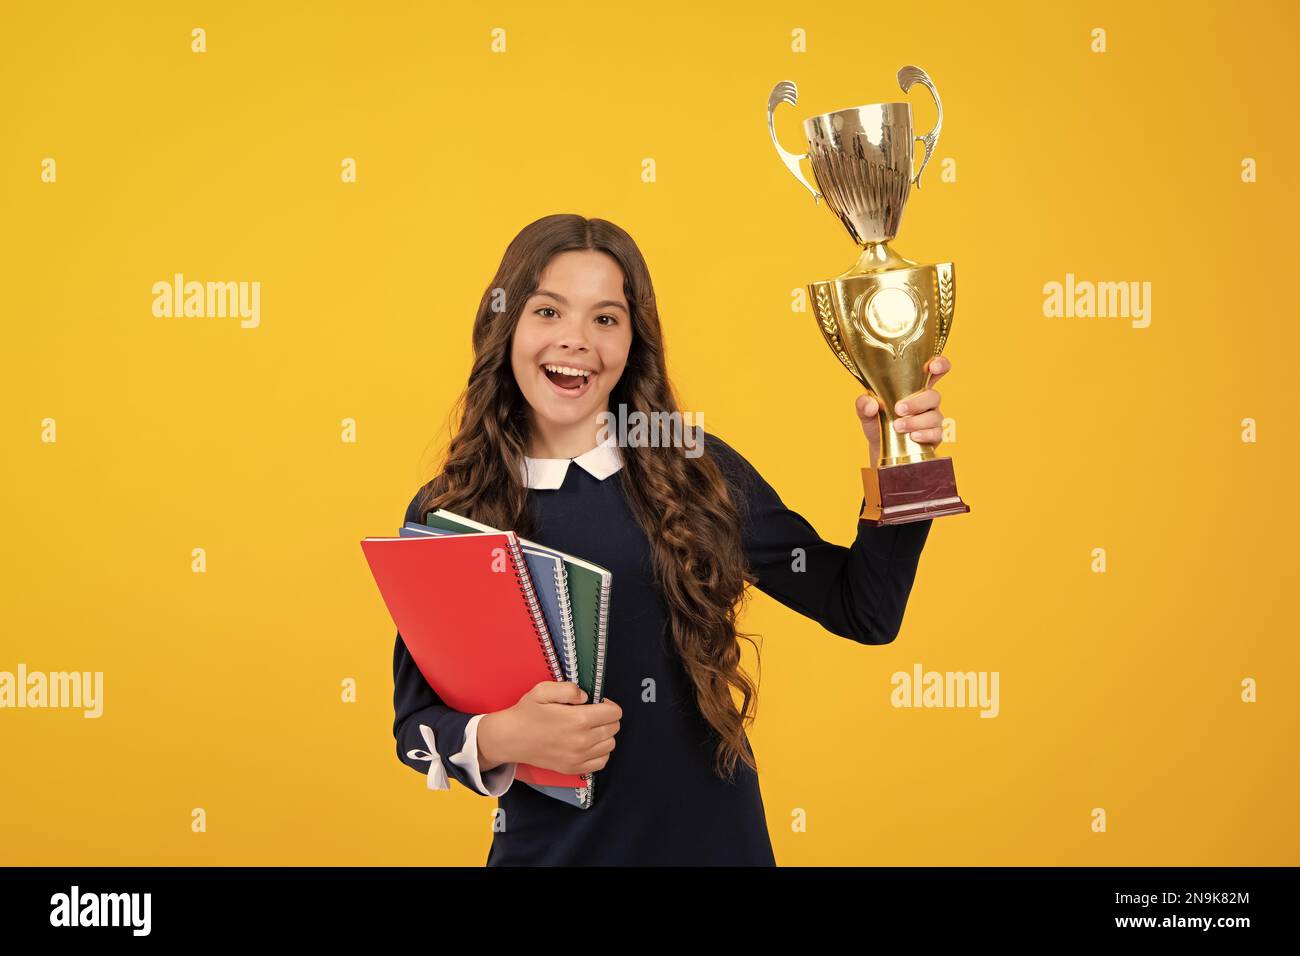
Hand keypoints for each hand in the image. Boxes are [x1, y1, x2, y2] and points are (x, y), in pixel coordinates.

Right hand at [479, 681, 620, 774]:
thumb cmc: (526, 714)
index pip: (614, 713)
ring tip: (590, 729)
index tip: (598, 703)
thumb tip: (586, 696)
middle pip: (614, 728)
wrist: (510, 739)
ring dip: (605, 735)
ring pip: (610, 745)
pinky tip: (588, 744)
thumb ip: (569, 689)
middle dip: (607, 718)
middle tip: (592, 714)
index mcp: (579, 720)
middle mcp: (582, 741)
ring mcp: (578, 758)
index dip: (609, 705)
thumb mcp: (543, 690)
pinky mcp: (573, 768)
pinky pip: (601, 762)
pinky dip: (600, 752)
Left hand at [855, 355, 951, 460]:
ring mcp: (933, 418)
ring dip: (916, 421)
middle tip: (898, 409)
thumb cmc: (877, 423)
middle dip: (917, 403)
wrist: (880, 448)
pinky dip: (926, 434)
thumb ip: (863, 404)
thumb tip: (871, 404)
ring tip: (898, 426)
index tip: (933, 367)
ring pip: (934, 416)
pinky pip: (938, 434)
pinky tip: (913, 436)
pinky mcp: (934, 436)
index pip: (934, 371)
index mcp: (913, 388)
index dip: (939, 364)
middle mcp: (926, 401)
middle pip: (934, 396)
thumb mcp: (865, 412)